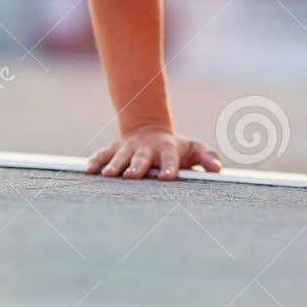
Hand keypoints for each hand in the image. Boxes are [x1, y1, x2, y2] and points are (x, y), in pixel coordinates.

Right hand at [86, 125, 223, 180]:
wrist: (149, 129)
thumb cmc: (176, 147)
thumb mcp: (194, 148)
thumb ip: (206, 157)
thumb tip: (217, 168)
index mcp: (167, 149)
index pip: (170, 159)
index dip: (169, 167)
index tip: (166, 177)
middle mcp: (146, 149)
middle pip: (142, 158)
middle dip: (137, 167)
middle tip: (131, 176)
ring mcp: (129, 148)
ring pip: (121, 156)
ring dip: (114, 165)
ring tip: (108, 175)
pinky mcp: (114, 149)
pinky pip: (103, 154)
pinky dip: (95, 161)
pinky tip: (88, 171)